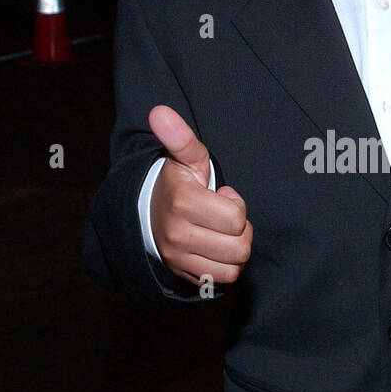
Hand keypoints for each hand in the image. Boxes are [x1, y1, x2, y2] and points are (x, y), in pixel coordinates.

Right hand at [147, 105, 251, 286]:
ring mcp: (180, 258)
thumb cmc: (179, 184)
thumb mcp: (185, 159)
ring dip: (235, 250)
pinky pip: (223, 280)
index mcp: (182, 203)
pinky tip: (217, 249)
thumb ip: (179, 137)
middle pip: (239, 246)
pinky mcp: (184, 275)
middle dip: (240, 230)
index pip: (236, 218)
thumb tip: (159, 111)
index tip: (222, 196)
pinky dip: (227, 267)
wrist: (150, 215)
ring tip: (222, 233)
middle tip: (224, 217)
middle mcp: (178, 234)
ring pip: (233, 267)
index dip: (236, 205)